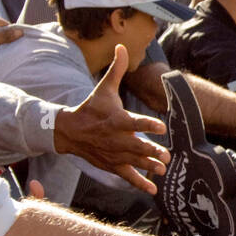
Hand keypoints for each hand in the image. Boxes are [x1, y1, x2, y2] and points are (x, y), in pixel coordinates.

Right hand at [53, 44, 168, 194]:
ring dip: (148, 167)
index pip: (134, 122)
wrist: (69, 131)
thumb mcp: (104, 88)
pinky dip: (139, 183)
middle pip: (136, 146)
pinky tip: (153, 190)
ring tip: (162, 170)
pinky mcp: (112, 165)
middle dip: (151, 151)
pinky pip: (127, 175)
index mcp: (116, 119)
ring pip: (133, 162)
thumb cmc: (91, 107)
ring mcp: (114, 154)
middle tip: (166, 156)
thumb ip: (117, 69)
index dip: (147, 125)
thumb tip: (122, 45)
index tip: (161, 127)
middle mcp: (116, 138)